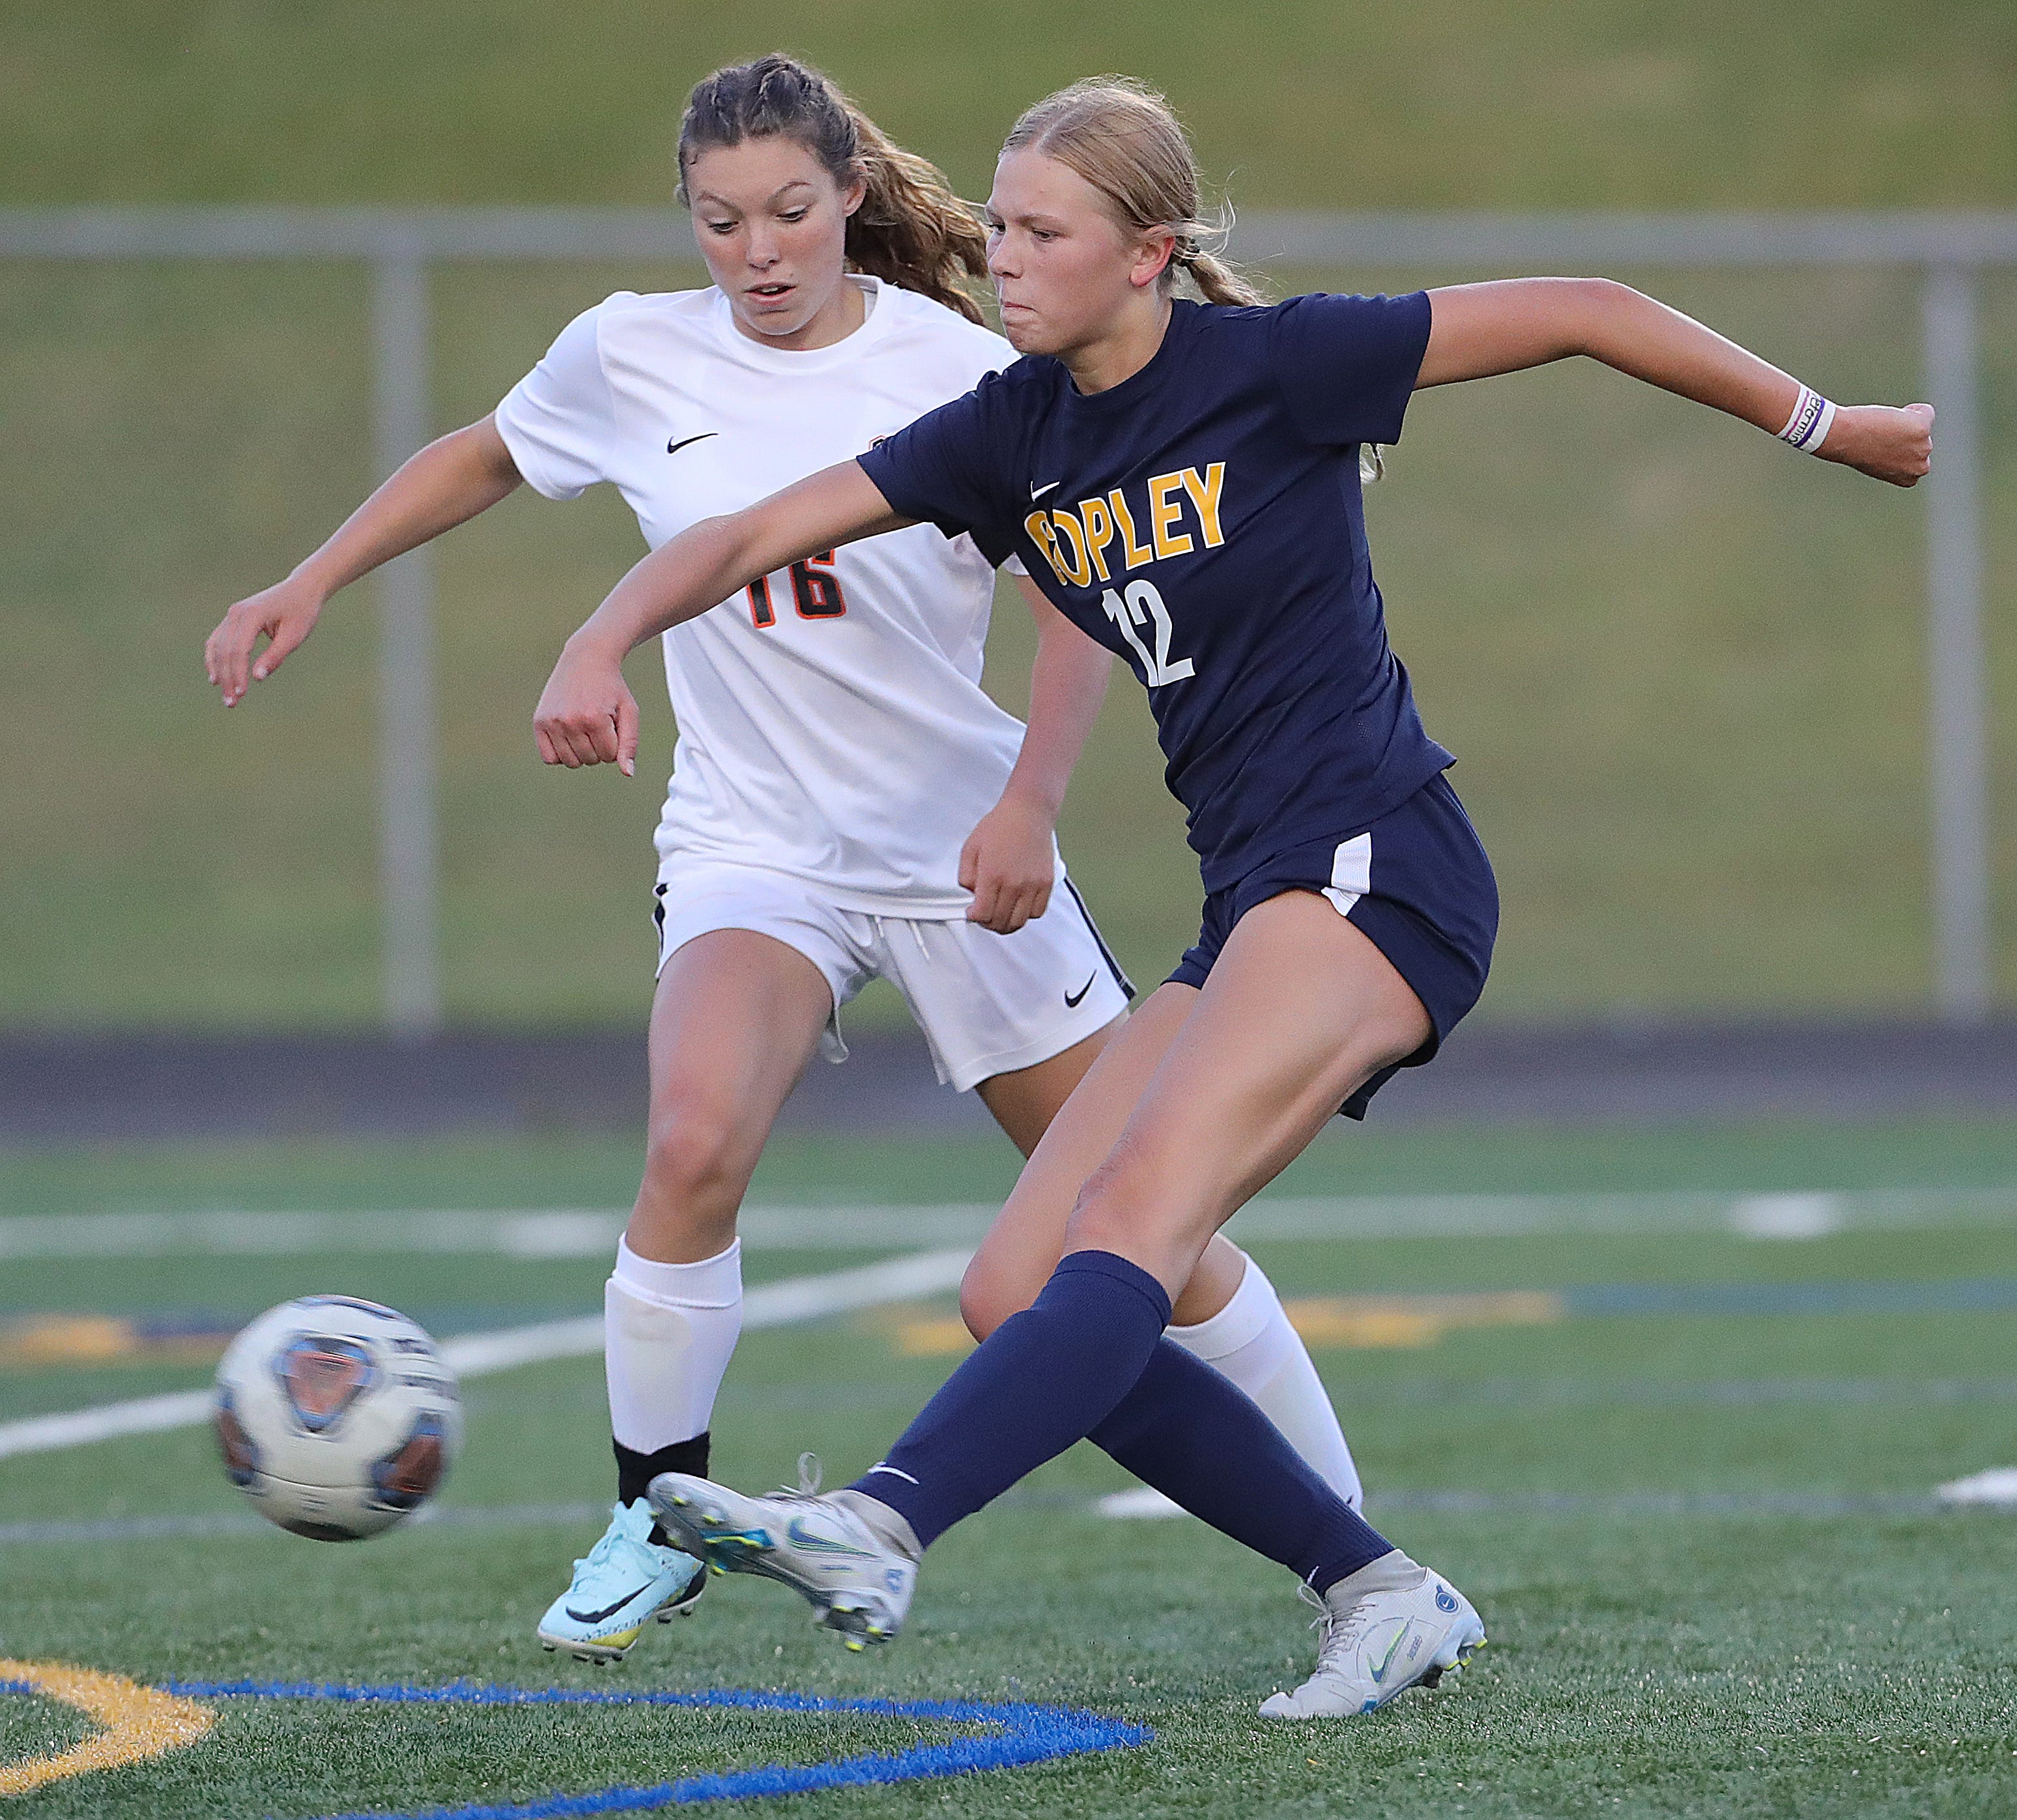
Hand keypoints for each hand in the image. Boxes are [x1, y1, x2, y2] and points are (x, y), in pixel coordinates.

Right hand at [204, 574, 326, 705]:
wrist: (301, 589)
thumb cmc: (302, 612)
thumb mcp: (294, 636)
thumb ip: (275, 656)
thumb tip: (257, 678)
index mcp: (252, 615)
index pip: (238, 650)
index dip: (238, 673)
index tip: (241, 694)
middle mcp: (236, 613)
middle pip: (224, 651)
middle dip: (227, 678)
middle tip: (231, 704)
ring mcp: (232, 615)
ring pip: (217, 647)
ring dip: (219, 672)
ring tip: (225, 696)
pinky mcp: (233, 619)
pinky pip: (217, 640)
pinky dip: (215, 659)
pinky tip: (216, 677)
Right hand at [533, 638, 639, 773]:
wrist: (586, 659)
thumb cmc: (611, 687)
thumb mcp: (629, 711)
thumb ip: (630, 743)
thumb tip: (628, 774)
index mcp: (595, 718)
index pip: (609, 756)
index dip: (615, 742)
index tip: (612, 723)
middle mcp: (570, 721)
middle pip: (590, 760)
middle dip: (599, 747)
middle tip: (598, 723)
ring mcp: (552, 721)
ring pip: (571, 762)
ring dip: (581, 752)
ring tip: (584, 729)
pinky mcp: (539, 722)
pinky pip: (549, 758)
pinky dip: (560, 754)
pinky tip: (569, 737)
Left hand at [959, 791, 1056, 933]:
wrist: (1028, 812)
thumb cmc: (999, 826)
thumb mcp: (970, 848)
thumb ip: (966, 876)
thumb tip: (971, 896)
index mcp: (992, 875)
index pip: (983, 914)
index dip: (974, 917)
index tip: (972, 913)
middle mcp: (1014, 883)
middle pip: (1000, 922)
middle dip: (988, 923)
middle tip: (984, 916)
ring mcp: (1033, 885)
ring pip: (1019, 921)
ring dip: (1006, 923)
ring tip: (1000, 915)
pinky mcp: (1046, 883)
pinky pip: (1037, 912)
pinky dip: (1026, 915)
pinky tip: (1018, 906)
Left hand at [1821, 402, 1933, 487]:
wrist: (1845, 439)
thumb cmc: (1854, 449)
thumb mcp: (1878, 461)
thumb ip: (1895, 458)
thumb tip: (1902, 444)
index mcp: (1910, 478)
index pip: (1917, 458)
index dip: (1900, 448)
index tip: (1884, 449)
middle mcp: (1919, 467)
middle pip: (1921, 441)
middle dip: (1906, 436)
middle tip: (1882, 438)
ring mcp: (1923, 447)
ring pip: (1922, 425)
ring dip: (1906, 423)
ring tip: (1884, 430)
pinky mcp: (1923, 429)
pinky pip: (1925, 411)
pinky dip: (1911, 409)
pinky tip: (1891, 416)